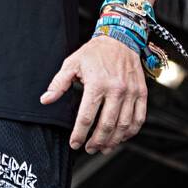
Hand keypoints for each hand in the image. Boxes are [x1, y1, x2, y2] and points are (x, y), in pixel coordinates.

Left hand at [40, 36, 147, 153]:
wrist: (121, 39)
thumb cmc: (94, 53)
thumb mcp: (71, 63)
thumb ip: (58, 84)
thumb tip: (45, 100)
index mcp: (97, 83)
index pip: (87, 116)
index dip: (80, 133)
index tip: (74, 143)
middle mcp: (116, 89)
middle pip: (107, 124)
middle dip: (96, 141)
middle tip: (89, 149)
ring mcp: (131, 92)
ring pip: (124, 125)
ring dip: (113, 140)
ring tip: (103, 147)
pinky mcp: (142, 93)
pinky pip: (139, 118)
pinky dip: (131, 132)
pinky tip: (121, 137)